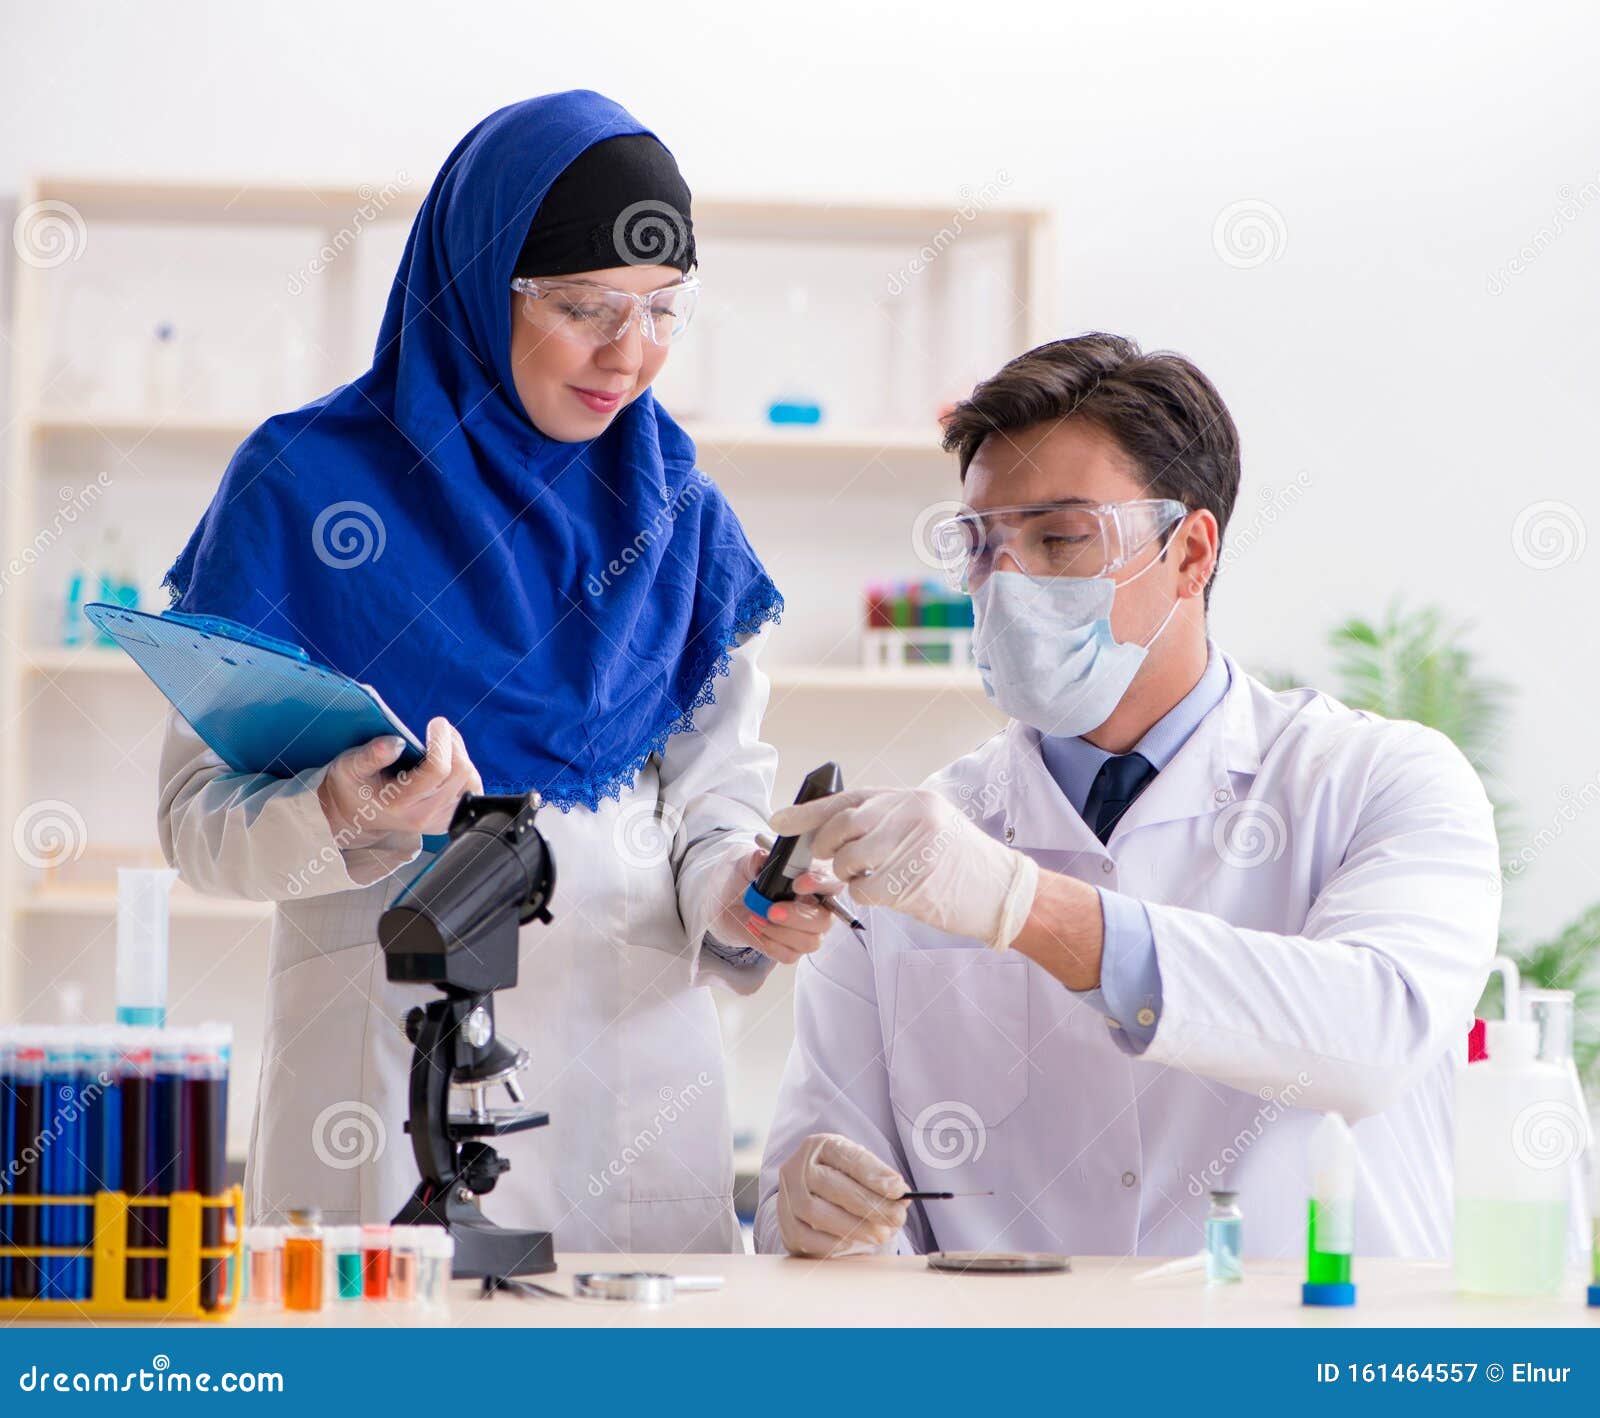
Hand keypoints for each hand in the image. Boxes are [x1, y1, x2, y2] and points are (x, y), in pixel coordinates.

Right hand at [317, 716, 482, 841]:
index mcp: (400, 803)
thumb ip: (371, 755)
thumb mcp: (350, 767)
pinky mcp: (447, 819)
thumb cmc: (352, 787)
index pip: (438, 770)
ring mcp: (438, 820)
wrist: (354, 816)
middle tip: (438, 729)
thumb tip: (396, 742)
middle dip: (454, 744)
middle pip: (461, 773)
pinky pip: (471, 792)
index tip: (436, 723)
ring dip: (462, 756)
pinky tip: (448, 761)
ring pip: (471, 783)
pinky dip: (465, 772)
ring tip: (443, 743)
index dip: (442, 741)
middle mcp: (424, 815)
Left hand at [708, 847, 844, 963]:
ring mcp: (808, 932)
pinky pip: (790, 955)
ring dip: (780, 932)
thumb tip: (762, 859)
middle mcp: (818, 908)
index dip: (821, 884)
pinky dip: (770, 944)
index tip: (799, 884)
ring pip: (810, 941)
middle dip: (797, 916)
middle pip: (824, 920)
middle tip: (772, 910)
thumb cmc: (748, 880)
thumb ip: (756, 860)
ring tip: (757, 918)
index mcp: (815, 882)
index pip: (833, 882)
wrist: (731, 903)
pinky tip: (757, 929)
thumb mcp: (748, 864)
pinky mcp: (793, 949)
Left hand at [769, 787, 1037, 949]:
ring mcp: (911, 847)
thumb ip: (883, 825)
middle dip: (822, 847)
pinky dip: (863, 895)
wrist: (1003, 892)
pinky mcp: (910, 881)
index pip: (848, 799)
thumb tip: (828, 834)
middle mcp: (911, 815)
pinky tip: (882, 893)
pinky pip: (864, 890)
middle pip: (842, 826)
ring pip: (846, 859)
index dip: (807, 812)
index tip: (777, 822)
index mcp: (911, 799)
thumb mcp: (927, 827)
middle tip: (821, 860)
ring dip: (844, 875)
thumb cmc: (960, 863)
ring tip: (864, 877)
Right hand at [777, 1133, 909, 1257]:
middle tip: (896, 1218)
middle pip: (832, 1185)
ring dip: (854, 1227)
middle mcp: (798, 1166)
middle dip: (869, 1205)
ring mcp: (788, 1195)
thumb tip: (901, 1198)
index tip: (899, 1189)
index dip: (874, 1173)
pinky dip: (831, 1243)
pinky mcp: (785, 1223)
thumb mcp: (859, 1169)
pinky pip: (805, 1236)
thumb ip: (879, 1181)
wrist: (809, 1194)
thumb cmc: (841, 1179)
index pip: (847, 1156)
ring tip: (880, 1234)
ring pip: (816, 1212)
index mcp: (821, 1145)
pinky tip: (852, 1243)